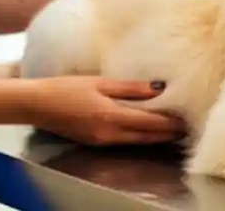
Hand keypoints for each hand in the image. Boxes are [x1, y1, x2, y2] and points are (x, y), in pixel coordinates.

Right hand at [24, 76, 185, 145]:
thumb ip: (130, 88)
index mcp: (111, 117)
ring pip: (137, 141)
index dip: (170, 123)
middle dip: (168, 133)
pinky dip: (140, 135)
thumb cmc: (66, 88)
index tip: (187, 118)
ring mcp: (102, 141)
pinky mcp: (96, 142)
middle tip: (186, 126)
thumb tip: (158, 88)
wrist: (37, 105)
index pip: (150, 123)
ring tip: (173, 128)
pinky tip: (147, 128)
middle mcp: (109, 134)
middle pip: (147, 137)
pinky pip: (125, 141)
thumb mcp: (100, 82)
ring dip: (156, 136)